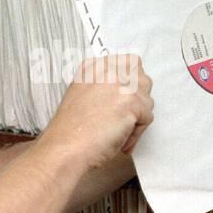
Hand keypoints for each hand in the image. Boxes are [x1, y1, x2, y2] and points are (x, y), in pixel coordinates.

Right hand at [38, 54, 153, 171]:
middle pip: (142, 80)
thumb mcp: (81, 95)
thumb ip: (103, 87)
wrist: (65, 148)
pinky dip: (136, 134)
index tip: (121, 106)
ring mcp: (121, 84)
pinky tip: (119, 141)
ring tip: (118, 134)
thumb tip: (127, 92)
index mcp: (93, 67)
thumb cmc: (71, 131)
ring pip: (147, 100)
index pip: (128, 64)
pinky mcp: (132, 102)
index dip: (130, 87)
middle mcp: (108, 70)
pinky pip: (147, 118)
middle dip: (137, 102)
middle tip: (122, 121)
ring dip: (137, 120)